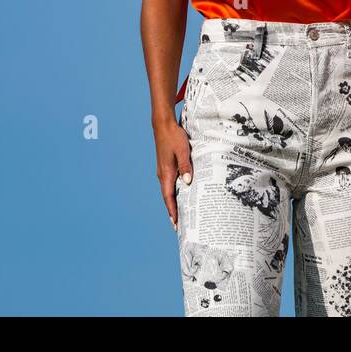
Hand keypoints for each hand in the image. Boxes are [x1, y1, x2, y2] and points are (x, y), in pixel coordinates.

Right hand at [153, 115, 193, 231]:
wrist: (163, 124)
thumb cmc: (173, 137)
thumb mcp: (182, 150)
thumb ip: (185, 166)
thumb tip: (187, 182)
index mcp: (165, 173)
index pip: (168, 197)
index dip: (172, 211)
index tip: (176, 224)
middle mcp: (162, 174)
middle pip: (168, 197)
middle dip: (173, 212)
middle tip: (179, 226)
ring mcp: (163, 170)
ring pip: (169, 191)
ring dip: (174, 203)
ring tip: (181, 215)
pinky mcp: (166, 166)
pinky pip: (170, 183)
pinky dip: (174, 192)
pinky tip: (182, 194)